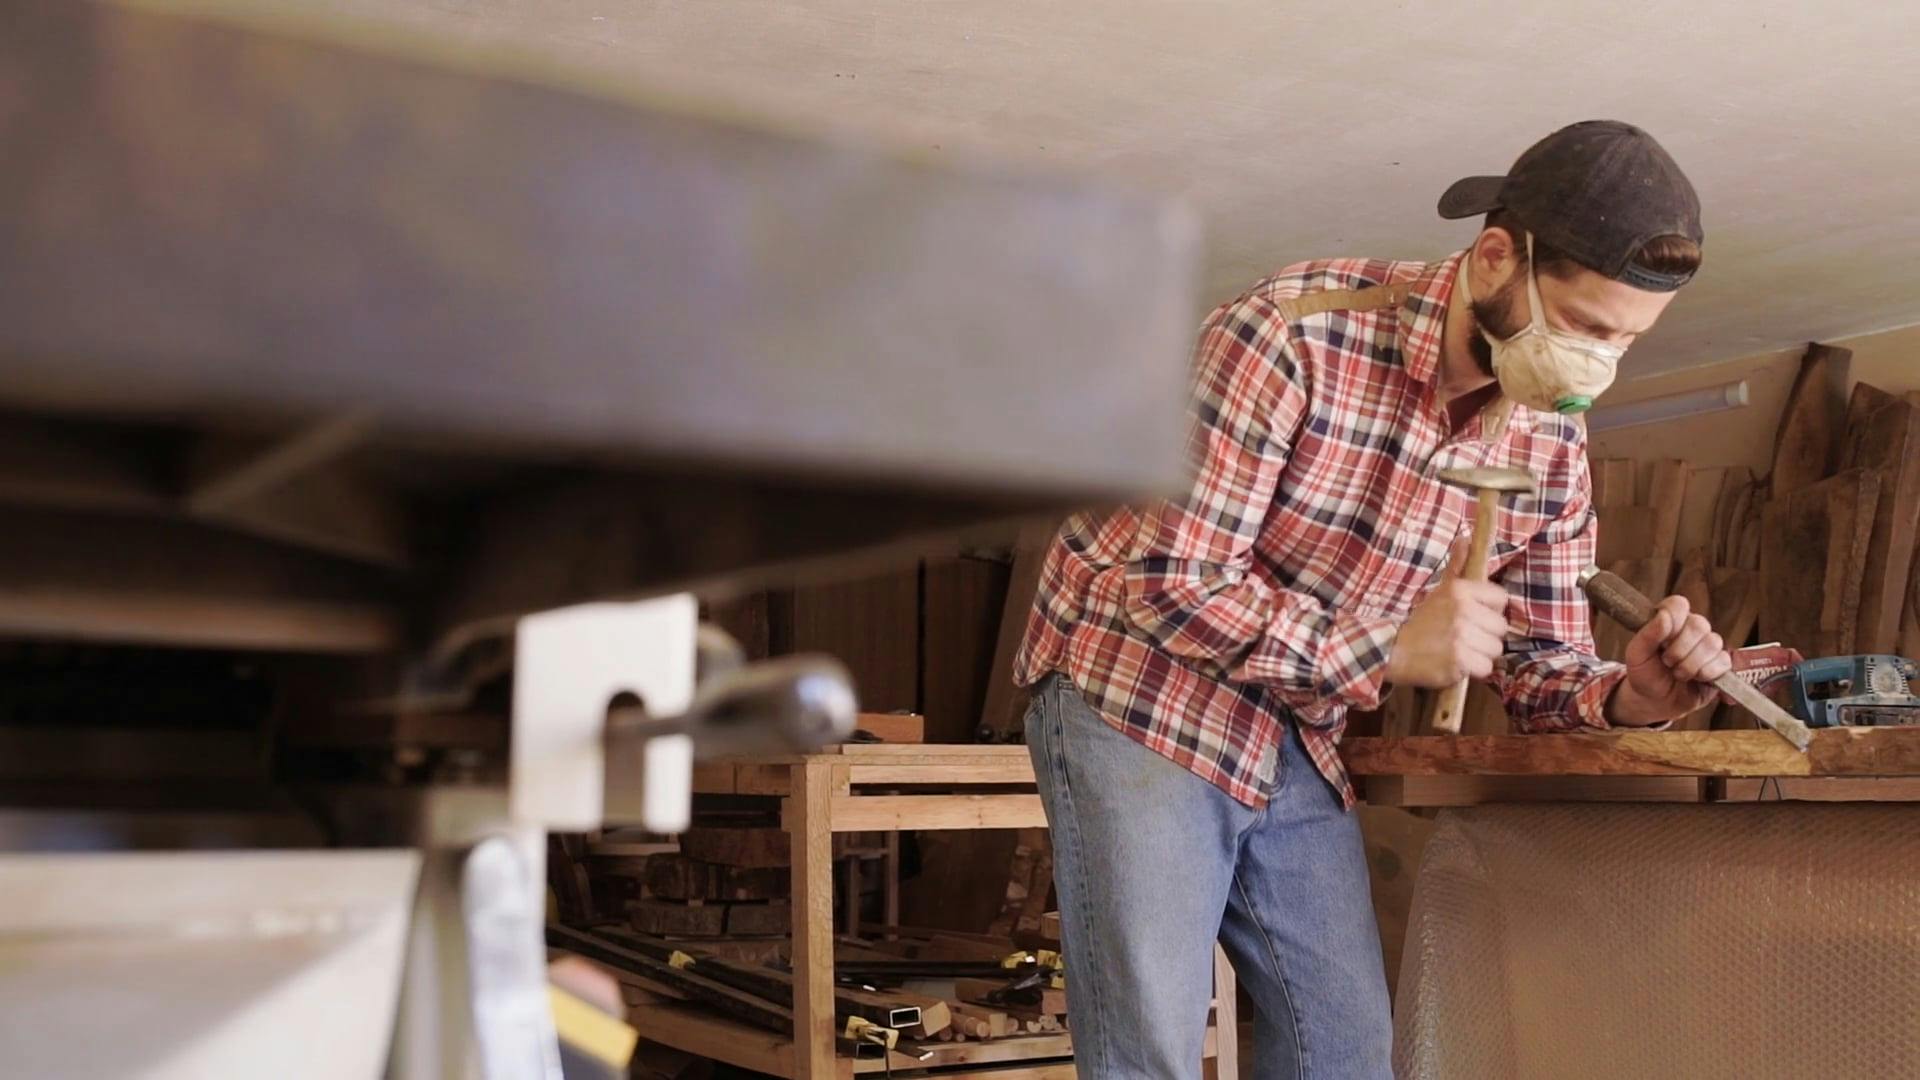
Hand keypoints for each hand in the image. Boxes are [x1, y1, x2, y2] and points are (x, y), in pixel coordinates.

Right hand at [1384, 536, 1510, 687]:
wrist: (1392, 649)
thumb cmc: (1420, 622)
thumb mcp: (1438, 590)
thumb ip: (1457, 565)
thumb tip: (1466, 537)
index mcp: (1460, 590)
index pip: (1501, 599)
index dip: (1490, 610)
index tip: (1475, 617)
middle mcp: (1463, 611)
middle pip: (1500, 627)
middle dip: (1486, 635)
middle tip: (1464, 637)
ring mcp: (1462, 637)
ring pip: (1495, 649)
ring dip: (1481, 654)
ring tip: (1459, 651)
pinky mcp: (1459, 662)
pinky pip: (1485, 668)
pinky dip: (1473, 670)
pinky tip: (1456, 664)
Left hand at [1607, 595, 1731, 725]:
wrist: (1655, 702)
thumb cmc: (1645, 674)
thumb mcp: (1636, 654)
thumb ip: (1649, 633)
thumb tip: (1665, 615)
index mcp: (1669, 620)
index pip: (1678, 604)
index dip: (1673, 620)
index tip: (1662, 640)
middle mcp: (1692, 628)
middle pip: (1699, 624)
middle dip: (1679, 650)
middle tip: (1667, 662)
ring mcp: (1708, 645)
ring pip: (1712, 643)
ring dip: (1691, 664)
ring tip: (1678, 673)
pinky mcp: (1721, 663)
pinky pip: (1723, 661)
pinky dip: (1706, 673)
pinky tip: (1695, 679)